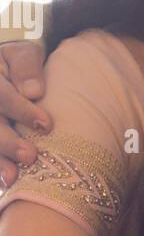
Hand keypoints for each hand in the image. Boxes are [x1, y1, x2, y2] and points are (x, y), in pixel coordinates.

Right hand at [0, 41, 50, 188]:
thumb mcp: (23, 53)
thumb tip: (34, 91)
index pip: (1, 95)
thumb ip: (27, 66)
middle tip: (30, 156)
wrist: (4, 72)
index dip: (21, 110)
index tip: (47, 125)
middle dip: (6, 141)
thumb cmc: (18, 64)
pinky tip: (6, 182)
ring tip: (12, 178)